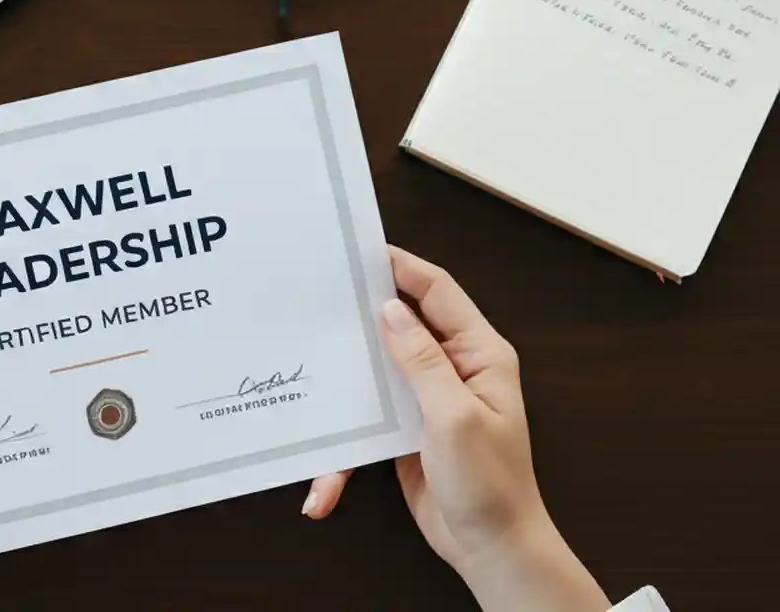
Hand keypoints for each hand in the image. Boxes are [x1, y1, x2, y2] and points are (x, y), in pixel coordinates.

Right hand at [305, 248, 609, 611]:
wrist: (493, 550)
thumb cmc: (490, 485)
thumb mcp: (454, 417)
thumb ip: (422, 361)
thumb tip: (390, 309)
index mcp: (478, 354)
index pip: (437, 292)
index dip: (400, 266)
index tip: (360, 249)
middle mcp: (453, 369)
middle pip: (400, 324)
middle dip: (360, 315)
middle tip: (317, 301)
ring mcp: (428, 399)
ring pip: (376, 370)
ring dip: (345, 382)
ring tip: (308, 374)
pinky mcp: (406, 430)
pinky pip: (368, 420)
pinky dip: (343, 450)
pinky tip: (324, 485)